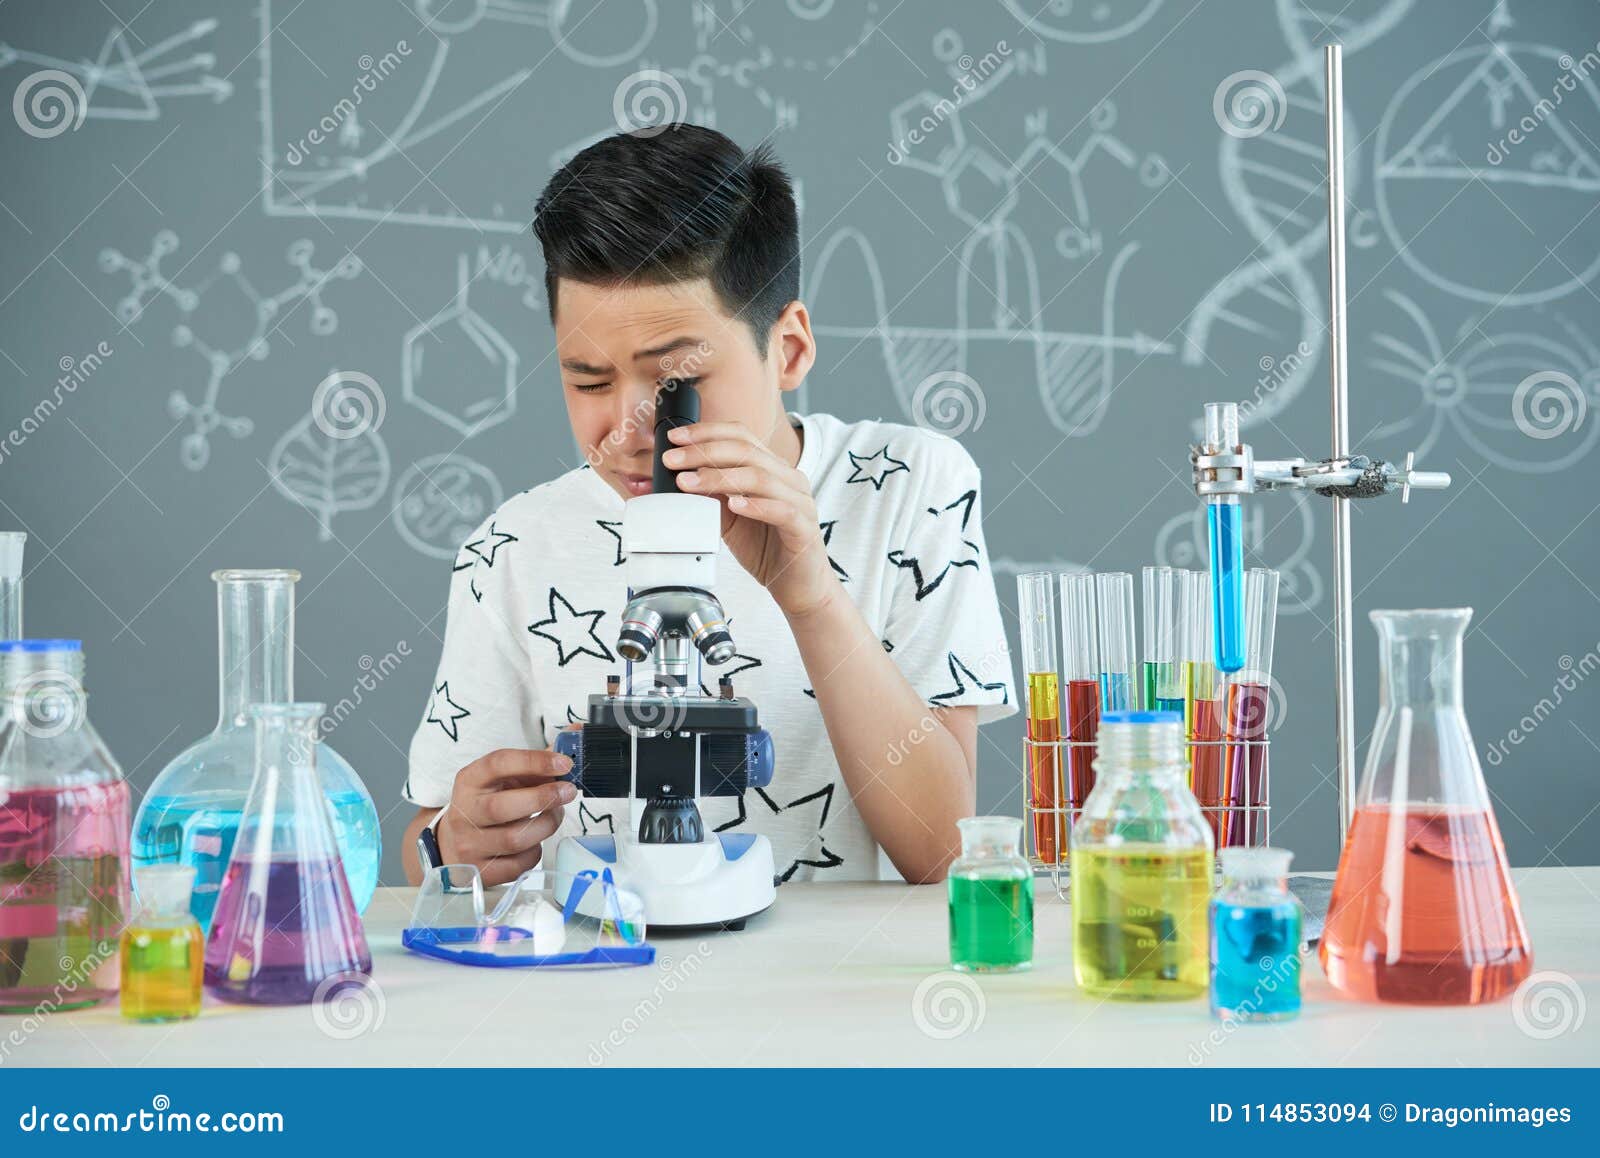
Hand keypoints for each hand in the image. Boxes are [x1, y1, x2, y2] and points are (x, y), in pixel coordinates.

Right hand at [437, 748, 576, 884]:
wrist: (452, 843)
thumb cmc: (487, 803)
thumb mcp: (503, 778)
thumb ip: (537, 761)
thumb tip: (575, 734)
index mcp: (470, 780)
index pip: (497, 764)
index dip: (534, 761)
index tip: (563, 762)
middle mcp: (465, 812)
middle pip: (502, 807)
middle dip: (543, 798)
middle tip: (568, 791)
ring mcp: (469, 844)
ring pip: (515, 839)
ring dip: (546, 825)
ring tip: (555, 815)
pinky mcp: (480, 871)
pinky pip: (518, 864)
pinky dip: (535, 851)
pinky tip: (535, 840)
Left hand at [663, 421, 839, 617]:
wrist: (798, 586)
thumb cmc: (765, 548)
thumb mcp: (728, 517)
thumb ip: (708, 495)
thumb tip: (672, 478)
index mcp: (772, 468)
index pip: (740, 435)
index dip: (706, 432)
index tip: (674, 438)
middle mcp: (788, 478)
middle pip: (746, 450)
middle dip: (704, 452)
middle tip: (672, 461)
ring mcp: (800, 501)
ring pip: (760, 477)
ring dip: (720, 477)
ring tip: (690, 483)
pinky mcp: (805, 528)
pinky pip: (782, 510)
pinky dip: (755, 505)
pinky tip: (733, 506)